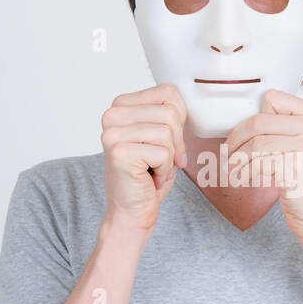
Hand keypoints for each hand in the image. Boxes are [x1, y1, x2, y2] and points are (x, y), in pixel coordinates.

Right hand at [99, 84, 187, 235]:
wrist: (132, 210)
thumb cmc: (148, 175)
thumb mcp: (162, 135)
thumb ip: (170, 114)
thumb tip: (190, 103)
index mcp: (121, 105)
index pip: (168, 93)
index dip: (179, 121)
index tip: (168, 142)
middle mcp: (112, 115)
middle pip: (170, 113)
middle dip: (176, 142)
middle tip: (161, 160)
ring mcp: (113, 134)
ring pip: (167, 133)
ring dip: (169, 158)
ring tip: (152, 169)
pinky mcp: (119, 152)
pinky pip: (163, 153)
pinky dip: (164, 170)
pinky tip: (148, 177)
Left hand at [224, 89, 302, 241]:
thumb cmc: (302, 180)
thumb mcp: (297, 145)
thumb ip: (278, 126)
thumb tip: (239, 118)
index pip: (271, 99)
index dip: (251, 118)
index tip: (242, 136)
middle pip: (259, 120)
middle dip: (236, 138)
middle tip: (228, 154)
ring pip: (256, 142)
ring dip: (238, 158)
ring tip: (233, 169)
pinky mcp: (299, 165)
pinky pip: (259, 161)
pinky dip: (245, 171)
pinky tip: (245, 178)